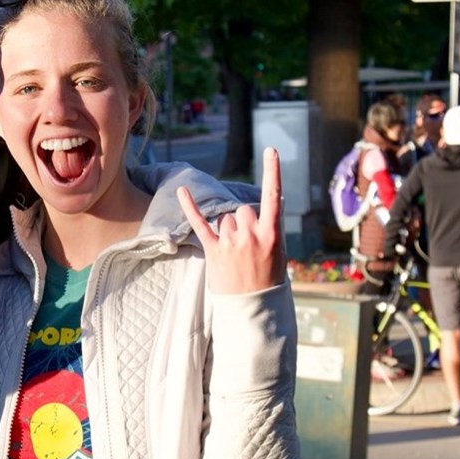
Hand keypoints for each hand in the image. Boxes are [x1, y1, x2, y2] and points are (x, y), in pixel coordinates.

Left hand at [178, 147, 285, 293]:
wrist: (253, 308)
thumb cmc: (268, 279)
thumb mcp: (278, 253)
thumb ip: (268, 229)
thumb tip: (258, 211)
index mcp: (272, 234)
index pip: (274, 196)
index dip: (273, 171)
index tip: (271, 151)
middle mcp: (251, 234)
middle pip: (243, 210)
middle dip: (244, 223)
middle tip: (247, 247)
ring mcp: (232, 242)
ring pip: (226, 219)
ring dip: (228, 231)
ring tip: (234, 255)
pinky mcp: (214, 250)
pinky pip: (200, 223)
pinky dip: (190, 207)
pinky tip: (182, 190)